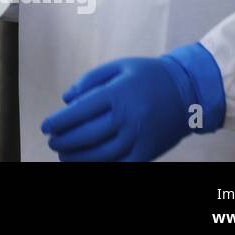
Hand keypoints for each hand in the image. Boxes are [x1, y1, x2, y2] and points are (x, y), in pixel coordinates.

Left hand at [40, 47, 222, 160]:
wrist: (190, 90)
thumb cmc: (149, 75)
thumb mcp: (118, 67)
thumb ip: (89, 80)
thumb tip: (66, 99)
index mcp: (117, 93)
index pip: (79, 111)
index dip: (58, 121)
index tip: (45, 126)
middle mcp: (127, 117)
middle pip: (87, 135)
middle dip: (64, 141)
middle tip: (52, 142)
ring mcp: (139, 136)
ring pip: (102, 154)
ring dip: (78, 157)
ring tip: (64, 156)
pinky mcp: (149, 151)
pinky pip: (122, 165)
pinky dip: (103, 167)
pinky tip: (88, 164)